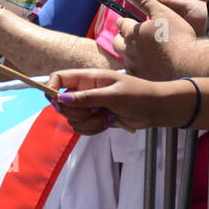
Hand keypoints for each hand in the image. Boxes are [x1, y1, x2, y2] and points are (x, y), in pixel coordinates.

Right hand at [48, 69, 192, 134]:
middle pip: (63, 104)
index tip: (56, 101)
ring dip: (88, 123)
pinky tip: (107, 123)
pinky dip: (92, 130)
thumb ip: (87, 97)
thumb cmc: (138, 95)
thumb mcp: (113, 95)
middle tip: (96, 111)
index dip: (52, 88)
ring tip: (107, 118)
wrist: (156, 108)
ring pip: (73, 119)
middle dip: (77, 113)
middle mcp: (85, 91)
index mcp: (88, 78)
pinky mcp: (95, 119)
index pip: (59, 78)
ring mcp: (90, 106)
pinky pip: (82, 128)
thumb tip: (62, 98)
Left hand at [111, 0, 199, 79]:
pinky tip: (139, 71)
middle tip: (125, 37)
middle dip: (120, 38)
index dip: (124, 21)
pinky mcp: (142, 79)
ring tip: (134, 53)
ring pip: (124, 59)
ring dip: (127, 54)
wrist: (189, 63)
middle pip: (117, 43)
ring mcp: (135, 66)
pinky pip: (132, 75)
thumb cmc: (177, 35)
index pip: (122, 24)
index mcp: (133, 32)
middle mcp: (129, 50)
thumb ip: (145, 0)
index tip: (125, 21)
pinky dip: (133, 71)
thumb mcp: (162, 12)